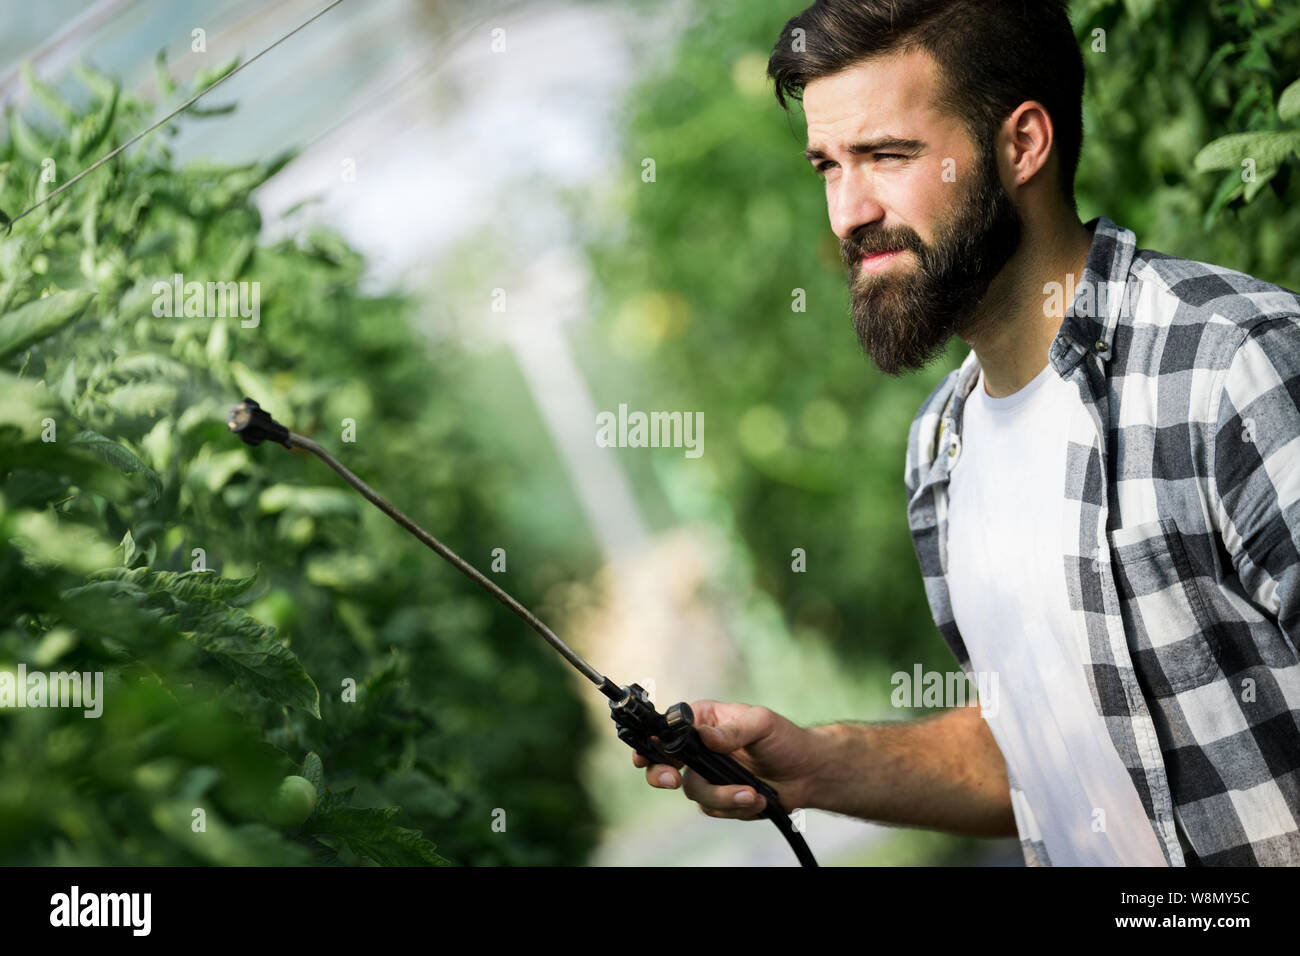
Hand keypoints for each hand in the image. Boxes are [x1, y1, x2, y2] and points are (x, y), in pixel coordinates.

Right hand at [632, 700, 822, 819]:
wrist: (808, 773)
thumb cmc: (786, 739)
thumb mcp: (762, 723)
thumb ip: (732, 729)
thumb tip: (704, 735)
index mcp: (705, 721)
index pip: (668, 729)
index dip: (651, 743)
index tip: (645, 756)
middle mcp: (701, 748)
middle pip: (664, 764)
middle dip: (664, 775)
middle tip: (673, 779)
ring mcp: (709, 775)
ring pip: (694, 792)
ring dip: (723, 796)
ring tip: (751, 793)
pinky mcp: (721, 798)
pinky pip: (714, 809)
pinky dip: (736, 807)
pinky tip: (757, 799)